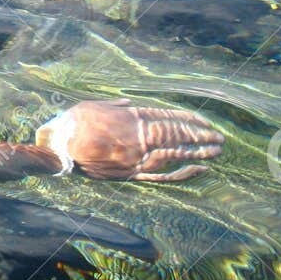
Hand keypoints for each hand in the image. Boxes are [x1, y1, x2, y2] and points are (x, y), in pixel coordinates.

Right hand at [39, 100, 222, 182]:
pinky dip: (182, 172)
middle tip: (220, 138)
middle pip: (177, 135)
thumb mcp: (97, 105)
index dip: (190, 120)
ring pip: (175, 154)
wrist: (60, 146)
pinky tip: (198, 169)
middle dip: (201, 136)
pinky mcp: (131, 174)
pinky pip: (162, 174)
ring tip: (217, 152)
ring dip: (198, 152)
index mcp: (133, 118)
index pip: (170, 118)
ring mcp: (137, 157)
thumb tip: (130, 105)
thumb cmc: (75, 123)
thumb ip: (118, 106)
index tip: (206, 122)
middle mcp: (139, 137)